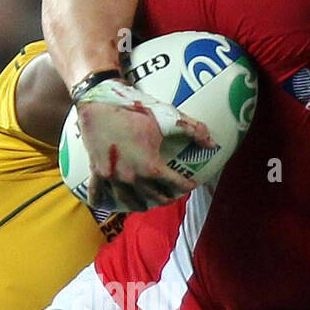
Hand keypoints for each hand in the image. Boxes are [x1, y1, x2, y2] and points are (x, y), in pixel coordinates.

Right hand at [76, 79, 214, 211]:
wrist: (99, 103)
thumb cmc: (134, 110)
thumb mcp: (166, 117)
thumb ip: (193, 129)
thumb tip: (212, 143)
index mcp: (150, 167)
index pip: (174, 183)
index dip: (186, 185)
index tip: (191, 185)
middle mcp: (132, 177)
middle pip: (153, 196)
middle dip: (165, 198)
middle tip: (171, 196)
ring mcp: (113, 177)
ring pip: (128, 200)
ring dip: (139, 205)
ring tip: (145, 205)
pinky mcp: (96, 172)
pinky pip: (98, 193)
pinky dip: (102, 201)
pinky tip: (105, 206)